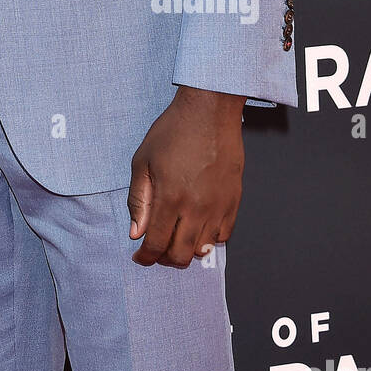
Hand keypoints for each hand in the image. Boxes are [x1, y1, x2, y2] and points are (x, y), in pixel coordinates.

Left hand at [127, 85, 245, 267]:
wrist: (210, 112)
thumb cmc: (174, 131)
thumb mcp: (143, 161)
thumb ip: (139, 199)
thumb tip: (136, 232)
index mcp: (170, 197)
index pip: (157, 244)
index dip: (146, 257)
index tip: (141, 258)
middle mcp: (196, 208)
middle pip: (182, 254)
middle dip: (165, 258)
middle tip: (157, 250)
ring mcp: (218, 206)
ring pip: (203, 249)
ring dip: (187, 249)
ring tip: (176, 237)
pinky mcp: (234, 201)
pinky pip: (223, 235)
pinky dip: (208, 238)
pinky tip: (197, 227)